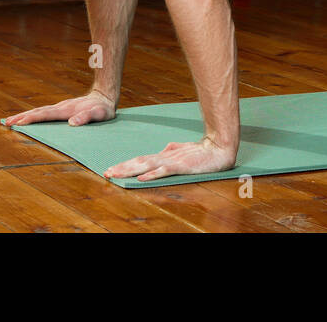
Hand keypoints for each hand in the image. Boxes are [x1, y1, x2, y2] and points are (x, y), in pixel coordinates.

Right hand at [2, 89, 115, 126]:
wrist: (105, 96)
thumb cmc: (103, 109)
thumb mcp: (99, 114)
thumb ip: (87, 117)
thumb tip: (72, 123)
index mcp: (67, 110)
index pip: (46, 115)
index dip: (32, 119)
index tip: (19, 122)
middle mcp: (61, 107)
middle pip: (39, 112)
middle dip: (22, 117)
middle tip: (7, 122)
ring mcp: (61, 107)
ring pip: (40, 111)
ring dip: (25, 115)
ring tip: (11, 120)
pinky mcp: (62, 109)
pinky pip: (45, 112)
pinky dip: (34, 115)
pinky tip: (28, 118)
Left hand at [104, 136, 236, 180]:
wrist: (220, 148)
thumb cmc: (203, 151)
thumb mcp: (184, 150)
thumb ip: (173, 150)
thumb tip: (164, 149)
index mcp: (164, 155)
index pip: (141, 160)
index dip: (126, 164)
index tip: (111, 169)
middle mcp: (165, 157)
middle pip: (139, 162)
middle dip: (122, 168)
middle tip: (106, 172)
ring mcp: (173, 161)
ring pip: (147, 165)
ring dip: (130, 170)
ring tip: (116, 174)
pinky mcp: (182, 166)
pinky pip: (165, 170)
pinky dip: (152, 174)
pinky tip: (142, 178)